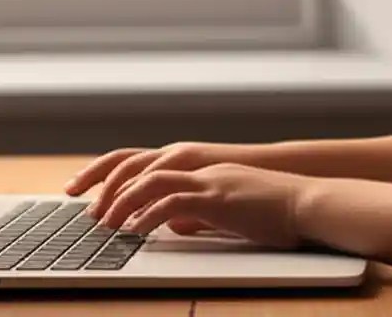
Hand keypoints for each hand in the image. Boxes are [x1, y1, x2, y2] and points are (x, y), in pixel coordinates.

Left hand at [95, 162, 311, 248]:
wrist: (306, 201)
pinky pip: (172, 202)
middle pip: (136, 163)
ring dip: (122, 201)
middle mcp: (196, 165)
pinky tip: (136, 230)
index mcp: (196, 165)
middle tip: (85, 208)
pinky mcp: (217, 196)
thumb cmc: (272, 208)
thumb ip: (196, 211)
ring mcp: (206, 178)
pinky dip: (149, 215)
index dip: (112, 175)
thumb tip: (174, 223)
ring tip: (105, 223)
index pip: (143, 162)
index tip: (88, 193)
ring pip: (149, 179)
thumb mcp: (225, 207)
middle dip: (104, 184)